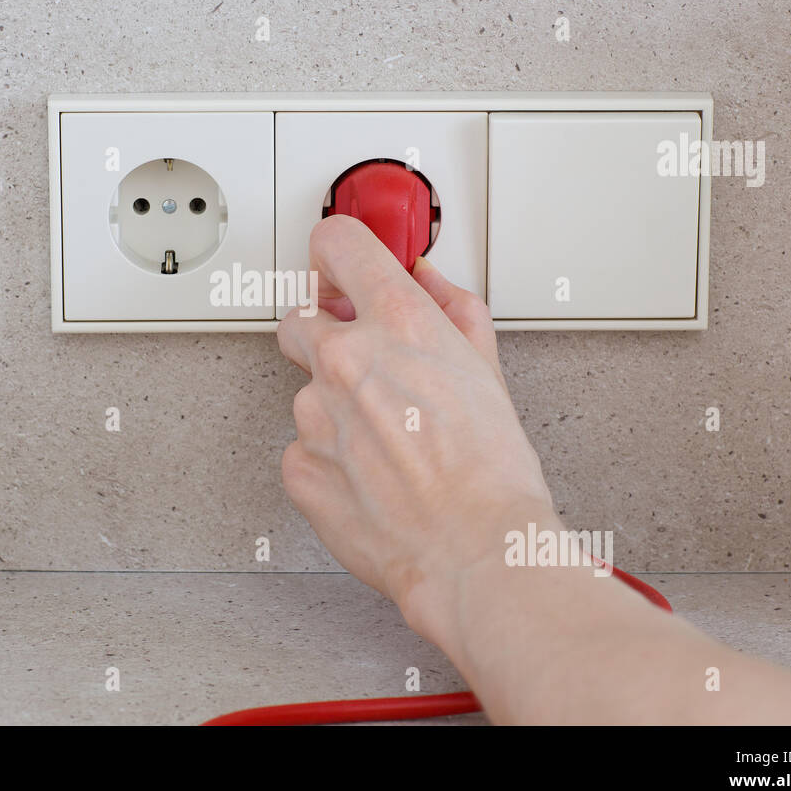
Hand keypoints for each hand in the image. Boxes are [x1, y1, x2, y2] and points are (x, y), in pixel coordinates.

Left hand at [276, 215, 554, 650]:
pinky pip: (302, 447)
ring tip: (386, 442)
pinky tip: (370, 476)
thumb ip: (452, 308)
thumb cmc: (491, 472)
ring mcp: (315, 413)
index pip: (337, 242)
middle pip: (299, 315)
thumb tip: (425, 279)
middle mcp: (347, 359)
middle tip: (360, 360)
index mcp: (400, 323)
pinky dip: (328, 457)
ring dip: (334, 406)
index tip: (336, 259)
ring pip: (305, 391)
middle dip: (324, 332)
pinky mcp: (299, 464)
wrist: (474, 548)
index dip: (335, 250)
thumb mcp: (489, 368)